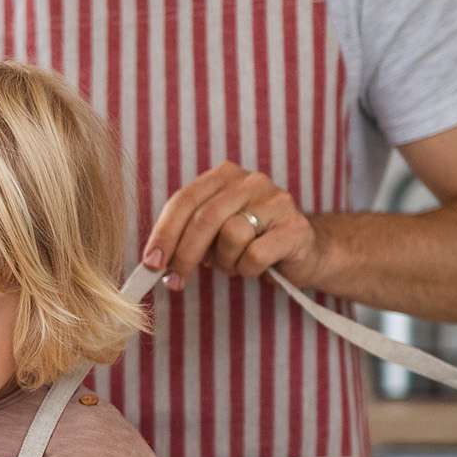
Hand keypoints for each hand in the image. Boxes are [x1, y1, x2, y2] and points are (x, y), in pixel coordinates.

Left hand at [145, 161, 324, 290]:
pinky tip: (254, 267)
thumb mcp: (213, 232)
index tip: (150, 262)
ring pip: (231, 235)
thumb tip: (154, 260)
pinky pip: (255, 255)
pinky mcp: (295, 227)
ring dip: (223, 261)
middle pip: (204, 217)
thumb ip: (186, 235)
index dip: (164, 232)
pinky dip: (246, 269)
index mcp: (224, 176)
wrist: (305, 251)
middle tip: (175, 280)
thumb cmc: (250, 241)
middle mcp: (251, 181)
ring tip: (232, 264)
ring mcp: (277, 201)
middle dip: (184, 254)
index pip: (184, 200)